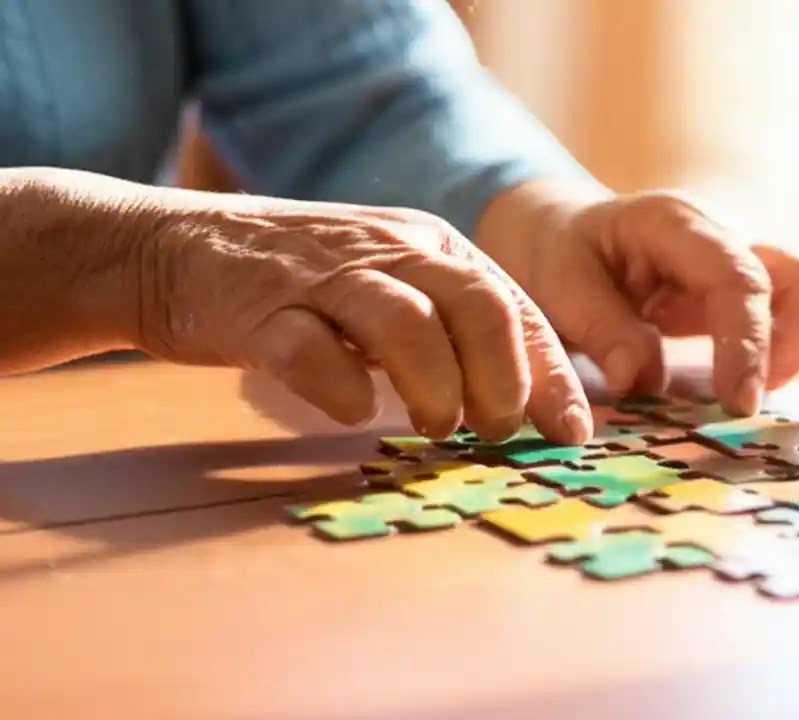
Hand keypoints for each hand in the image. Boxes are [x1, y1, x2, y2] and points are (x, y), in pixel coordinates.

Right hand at [3, 169, 590, 442]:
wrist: (173, 248)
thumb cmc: (303, 286)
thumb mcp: (390, 290)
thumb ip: (451, 331)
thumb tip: (528, 403)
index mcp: (427, 247)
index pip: (511, 305)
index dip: (549, 373)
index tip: (572, 433)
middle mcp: (385, 252)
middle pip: (474, 304)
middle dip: (503, 376)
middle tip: (497, 430)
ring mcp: (321, 278)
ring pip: (403, 321)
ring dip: (437, 384)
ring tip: (440, 429)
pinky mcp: (258, 309)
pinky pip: (307, 347)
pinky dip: (339, 385)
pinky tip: (354, 413)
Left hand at [480, 183, 798, 414]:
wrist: (560, 233)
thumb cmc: (557, 255)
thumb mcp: (558, 285)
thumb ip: (603, 329)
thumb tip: (643, 380)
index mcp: (679, 224)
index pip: (739, 279)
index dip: (748, 344)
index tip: (739, 403)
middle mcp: (728, 237)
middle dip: (798, 349)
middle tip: (749, 403)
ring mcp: (748, 262)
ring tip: (752, 396)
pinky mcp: (753, 294)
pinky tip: (765, 388)